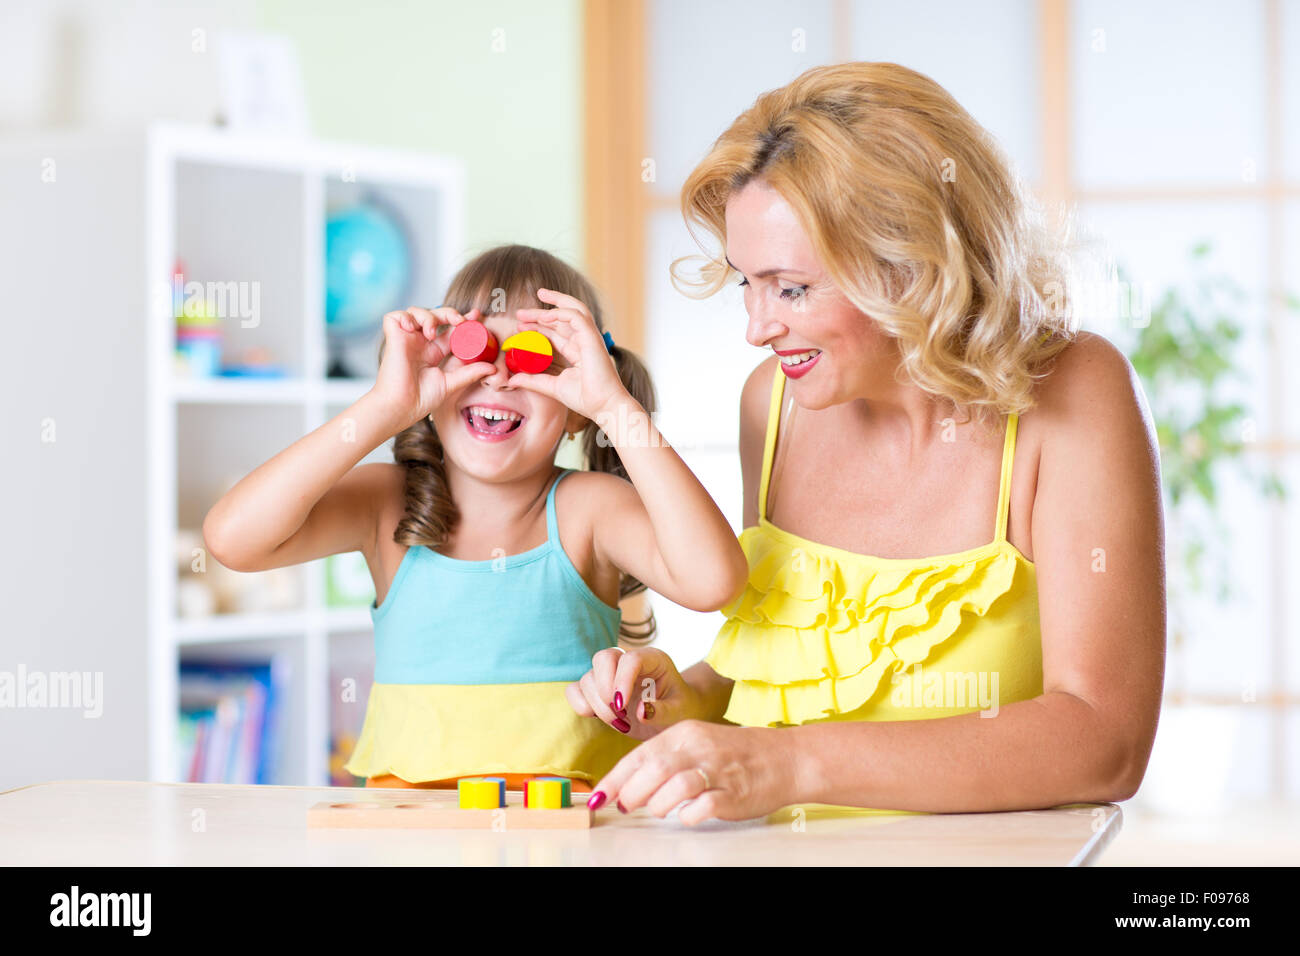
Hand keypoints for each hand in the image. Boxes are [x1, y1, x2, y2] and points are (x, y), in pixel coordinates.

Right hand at [371, 306, 494, 429]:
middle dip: (449, 313)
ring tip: (432, 332)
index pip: (449, 329)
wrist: (402, 406)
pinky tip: (412, 328)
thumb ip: (470, 373)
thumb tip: (492, 368)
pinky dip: (404, 317)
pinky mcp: (393, 337)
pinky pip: (394, 317)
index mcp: (433, 352)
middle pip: (435, 315)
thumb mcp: (451, 383)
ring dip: (428, 315)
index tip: (476, 315)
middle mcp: (420, 343)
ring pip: (416, 312)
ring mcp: (406, 339)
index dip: (462, 319)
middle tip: (460, 321)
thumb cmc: (421, 399)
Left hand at [507, 288, 628, 420]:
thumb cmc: (585, 399)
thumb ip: (533, 381)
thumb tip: (512, 379)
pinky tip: (545, 315)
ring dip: (556, 301)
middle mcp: (584, 341)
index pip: (557, 332)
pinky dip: (561, 312)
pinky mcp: (592, 338)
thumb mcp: (552, 387)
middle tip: (521, 312)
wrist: (603, 406)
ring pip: (573, 310)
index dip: (539, 326)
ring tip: (540, 294)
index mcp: (577, 352)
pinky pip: (576, 316)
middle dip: (541, 313)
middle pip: (562, 319)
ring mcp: (589, 338)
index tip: (520, 326)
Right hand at [566, 647, 700, 740]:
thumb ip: (663, 712)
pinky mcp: (596, 691)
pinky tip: (601, 718)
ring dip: (598, 705)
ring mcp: (609, 675)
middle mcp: (628, 662)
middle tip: (620, 712)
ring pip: (587, 678)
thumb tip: (640, 711)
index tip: (622, 705)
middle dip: (605, 688)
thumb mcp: (680, 713)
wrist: (673, 719)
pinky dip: (582, 706)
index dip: (622, 680)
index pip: (631, 658)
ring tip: (620, 722)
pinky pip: (574, 691)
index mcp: (653, 659)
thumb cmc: (680, 711)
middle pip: (602, 658)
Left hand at [587, 720, 796, 823]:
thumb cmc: (735, 755)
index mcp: (685, 734)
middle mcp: (699, 748)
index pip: (639, 755)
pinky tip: (687, 815)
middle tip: (627, 806)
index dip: (614, 779)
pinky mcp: (735, 793)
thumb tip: (627, 786)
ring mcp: (718, 770)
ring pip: (676, 785)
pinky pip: (704, 806)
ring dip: (658, 804)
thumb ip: (664, 760)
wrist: (784, 758)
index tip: (598, 797)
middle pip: (653, 769)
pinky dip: (689, 815)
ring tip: (658, 811)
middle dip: (632, 792)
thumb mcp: (696, 744)